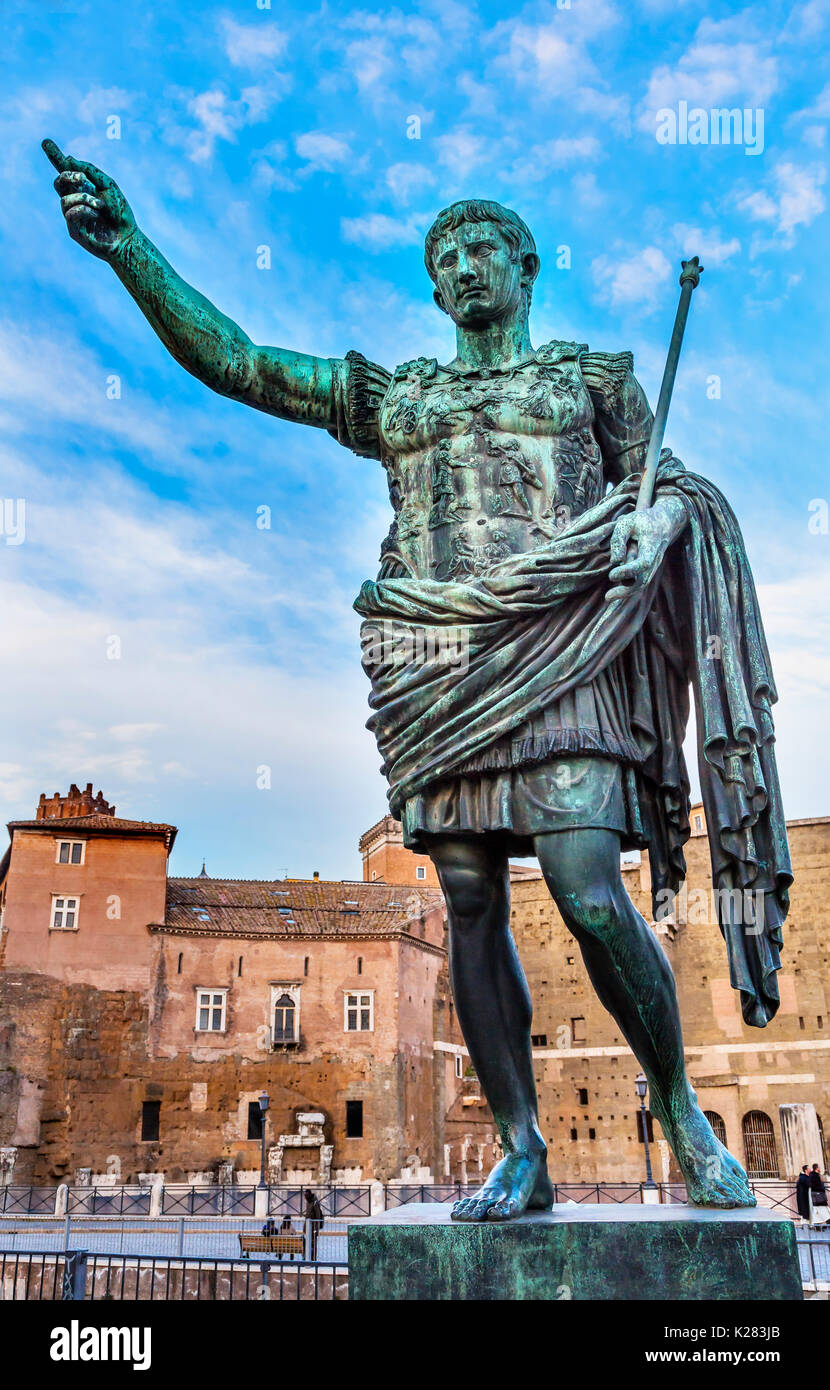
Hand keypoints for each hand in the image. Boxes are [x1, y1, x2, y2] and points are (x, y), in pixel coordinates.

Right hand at [43, 138, 136, 261]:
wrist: (127, 238)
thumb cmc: (120, 213)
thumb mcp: (107, 186)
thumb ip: (90, 171)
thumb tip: (69, 158)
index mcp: (84, 188)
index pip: (66, 171)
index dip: (56, 157)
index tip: (46, 142)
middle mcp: (76, 200)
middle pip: (58, 183)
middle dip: (67, 176)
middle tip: (81, 177)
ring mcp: (73, 215)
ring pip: (64, 199)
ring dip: (83, 198)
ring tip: (100, 205)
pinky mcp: (73, 229)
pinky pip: (70, 213)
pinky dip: (84, 209)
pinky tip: (96, 214)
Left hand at [606, 497, 685, 602]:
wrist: (664, 522)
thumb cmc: (642, 521)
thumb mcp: (627, 522)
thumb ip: (618, 540)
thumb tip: (615, 561)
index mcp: (652, 545)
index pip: (643, 563)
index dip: (628, 571)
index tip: (611, 575)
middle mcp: (656, 559)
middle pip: (644, 580)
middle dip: (626, 591)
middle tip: (607, 596)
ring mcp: (654, 566)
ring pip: (642, 583)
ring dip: (626, 592)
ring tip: (608, 596)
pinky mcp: (650, 569)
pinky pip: (641, 582)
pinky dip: (629, 588)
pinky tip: (615, 592)